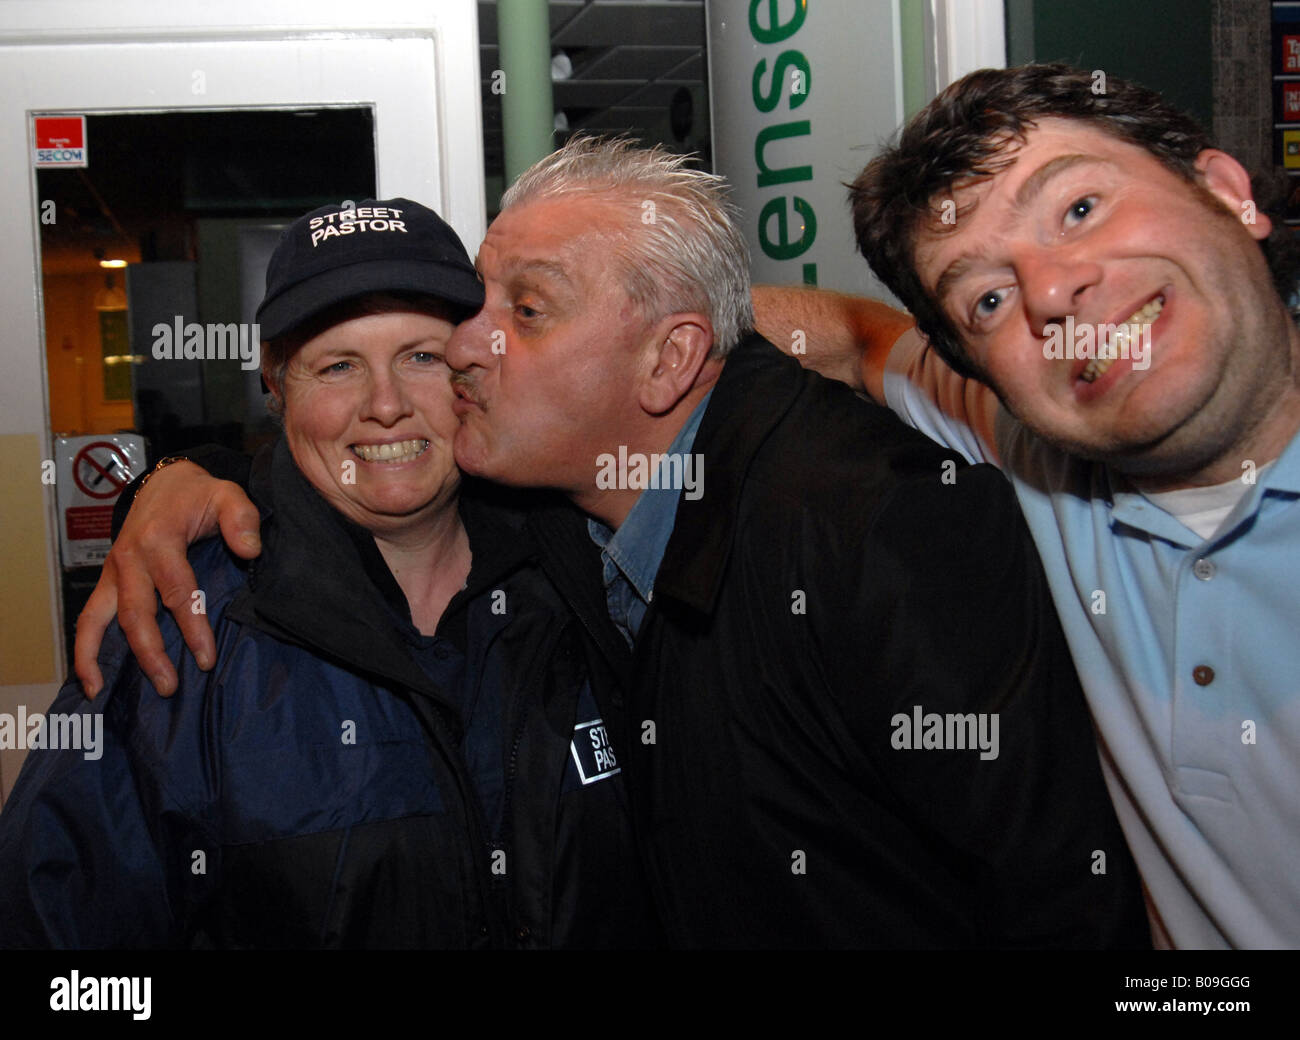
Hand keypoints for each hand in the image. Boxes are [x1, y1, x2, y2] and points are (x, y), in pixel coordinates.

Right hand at [74, 461, 261, 697]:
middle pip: (135, 612)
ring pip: (99, 618)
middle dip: (150, 652)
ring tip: (101, 692)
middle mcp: (129, 558)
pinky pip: (88, 618)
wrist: (165, 484)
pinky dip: (83, 649)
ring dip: (100, 656)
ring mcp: (113, 572)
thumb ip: (242, 518)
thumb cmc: (198, 495)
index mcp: (159, 539)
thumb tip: (250, 550)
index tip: (206, 658)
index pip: (177, 590)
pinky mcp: (107, 582)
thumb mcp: (227, 494)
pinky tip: (89, 680)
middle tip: (169, 686)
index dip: (192, 626)